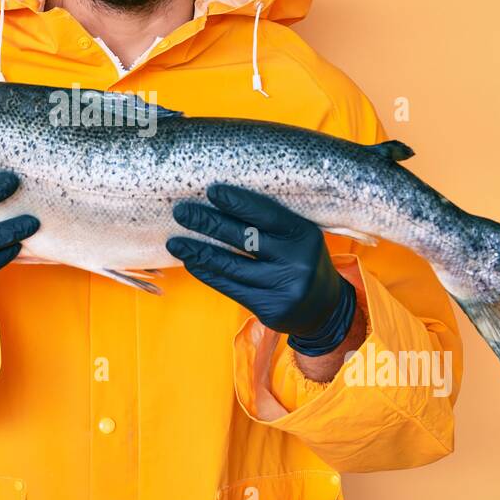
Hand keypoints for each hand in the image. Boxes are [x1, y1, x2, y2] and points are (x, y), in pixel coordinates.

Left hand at [166, 183, 355, 355]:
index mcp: (304, 235)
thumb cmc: (301, 260)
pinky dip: (208, 273)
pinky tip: (192, 262)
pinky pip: (231, 287)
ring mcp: (283, 287)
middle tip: (181, 212)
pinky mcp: (269, 308)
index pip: (266, 214)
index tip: (212, 191)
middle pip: (244, 238)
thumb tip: (221, 200)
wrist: (324, 308)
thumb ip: (271, 223)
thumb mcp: (298, 236)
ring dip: (199, 252)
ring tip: (175, 242)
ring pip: (232, 266)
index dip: (238, 202)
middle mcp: (296, 261)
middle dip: (208, 223)